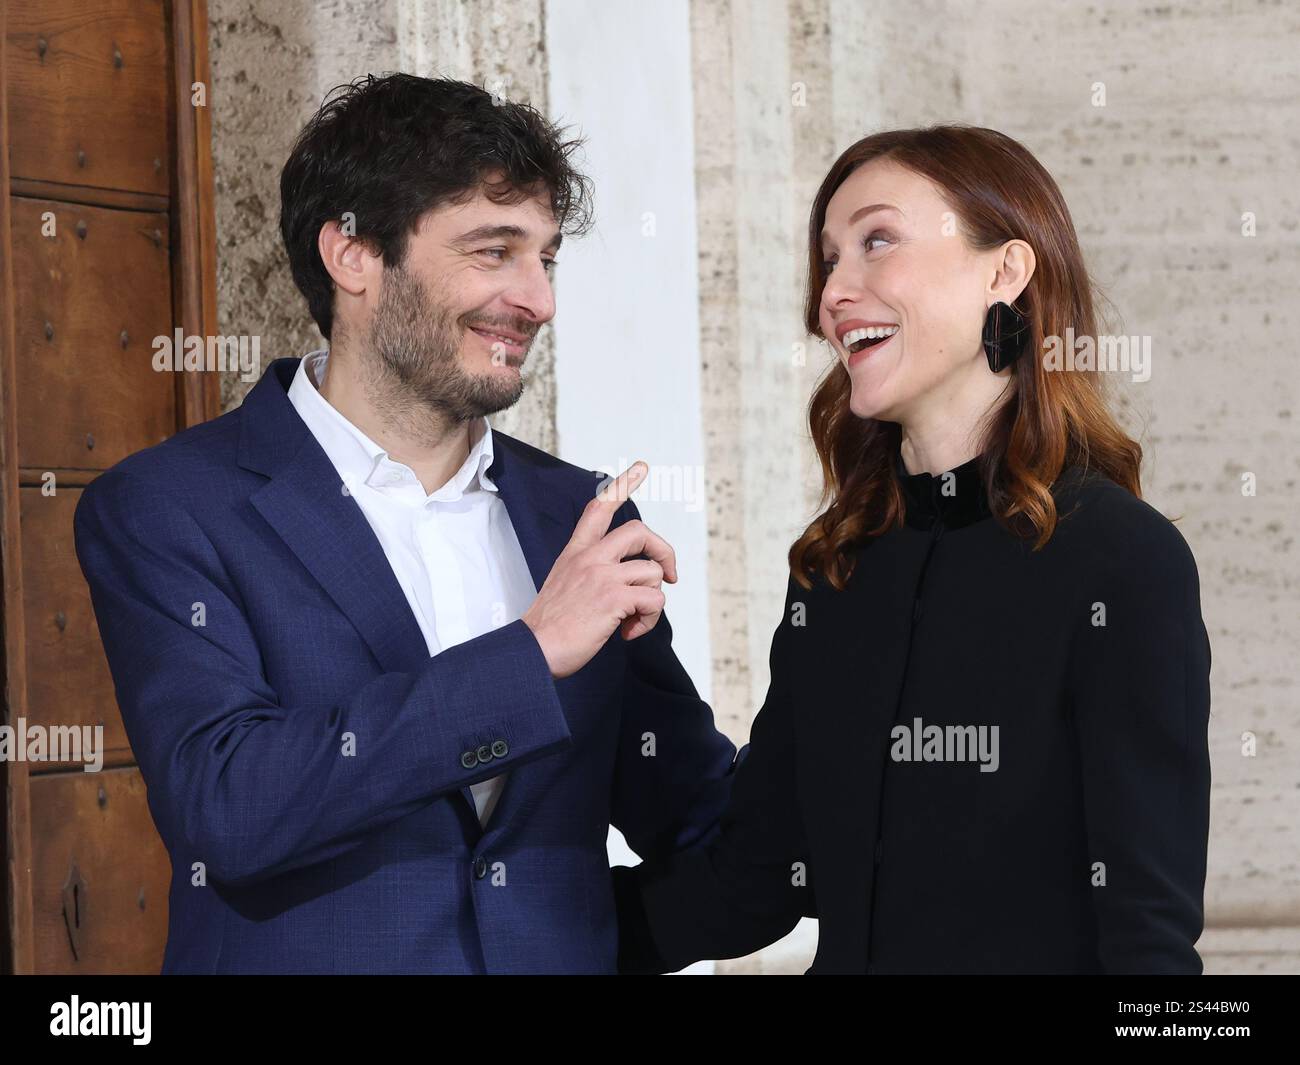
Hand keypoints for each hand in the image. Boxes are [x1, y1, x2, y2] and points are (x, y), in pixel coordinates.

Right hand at [522, 462, 677, 678]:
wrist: (533, 650)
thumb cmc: (551, 627)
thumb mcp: (565, 584)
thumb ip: (593, 573)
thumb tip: (631, 584)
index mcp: (577, 552)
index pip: (599, 507)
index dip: (623, 485)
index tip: (641, 468)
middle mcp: (590, 557)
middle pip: (640, 531)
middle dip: (664, 552)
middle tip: (670, 577)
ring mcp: (602, 575)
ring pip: (653, 572)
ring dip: (653, 600)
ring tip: (632, 620)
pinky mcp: (613, 597)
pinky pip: (655, 600)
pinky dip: (649, 620)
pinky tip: (628, 632)